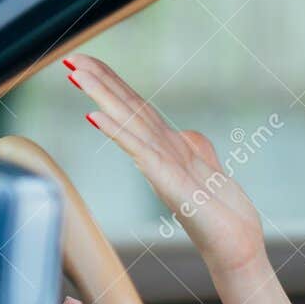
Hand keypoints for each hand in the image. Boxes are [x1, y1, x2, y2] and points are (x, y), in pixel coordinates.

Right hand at [62, 53, 267, 277]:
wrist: (236, 246)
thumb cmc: (221, 214)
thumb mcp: (211, 170)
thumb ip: (196, 148)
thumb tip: (188, 132)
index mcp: (169, 149)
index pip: (137, 108)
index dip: (113, 83)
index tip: (86, 60)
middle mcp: (161, 155)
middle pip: (127, 111)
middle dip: (99, 83)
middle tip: (68, 57)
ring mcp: (163, 168)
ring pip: (129, 125)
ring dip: (102, 98)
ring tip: (76, 73)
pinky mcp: (170, 185)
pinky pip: (141, 153)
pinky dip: (119, 133)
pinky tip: (96, 117)